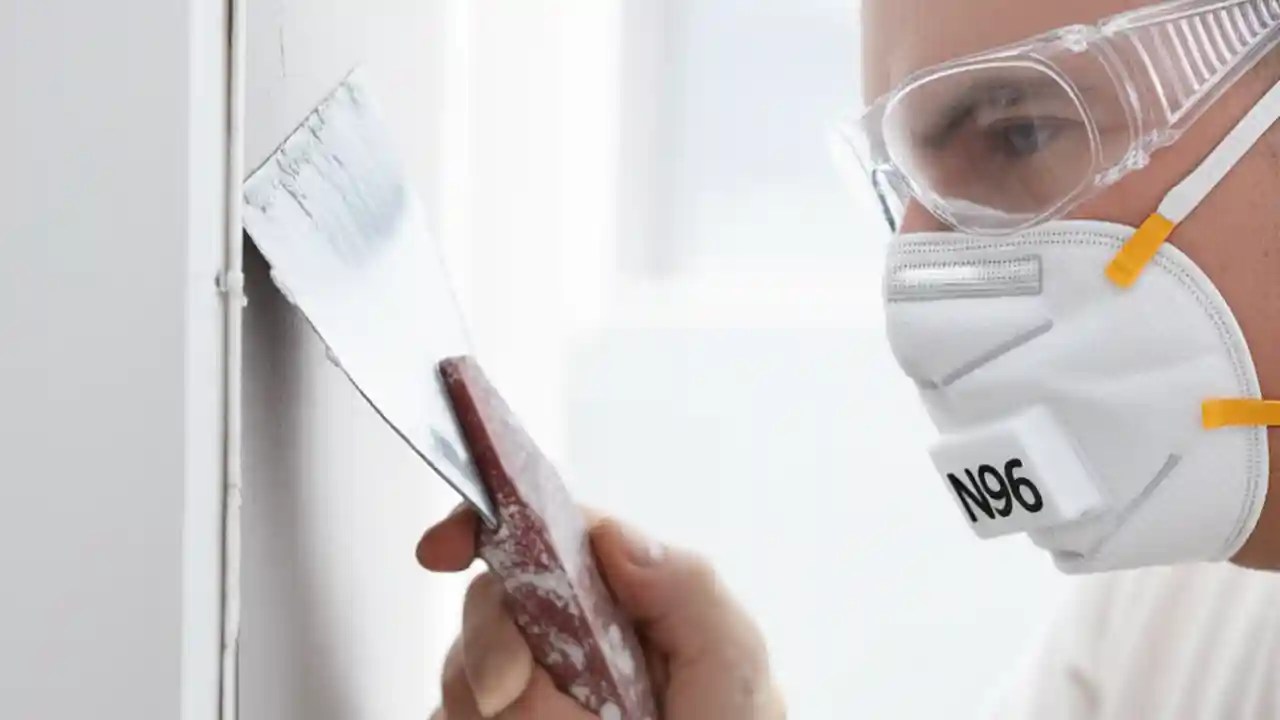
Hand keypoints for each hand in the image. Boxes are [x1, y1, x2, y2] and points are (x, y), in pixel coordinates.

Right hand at [418, 508, 785, 718]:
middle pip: (486, 603)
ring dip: (492, 706)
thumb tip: (610, 533)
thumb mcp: (731, 661)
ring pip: (460, 674)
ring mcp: (523, 689)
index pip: (542, 533)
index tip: (445, 548)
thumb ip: (686, 590)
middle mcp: (564, 635)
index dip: (485, 526)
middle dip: (493, 644)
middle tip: (514, 692)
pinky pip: (447, 715)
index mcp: (616, 597)